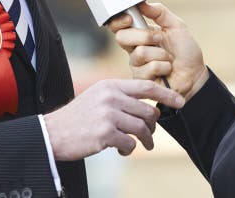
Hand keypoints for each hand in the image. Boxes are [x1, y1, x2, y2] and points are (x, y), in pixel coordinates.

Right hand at [43, 78, 183, 160]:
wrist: (53, 133)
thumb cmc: (78, 118)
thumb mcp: (97, 97)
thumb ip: (120, 97)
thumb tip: (149, 106)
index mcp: (110, 85)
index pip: (146, 86)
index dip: (166, 95)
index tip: (180, 102)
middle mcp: (111, 97)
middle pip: (148, 110)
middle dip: (153, 125)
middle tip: (149, 134)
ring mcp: (108, 115)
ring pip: (142, 128)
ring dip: (145, 139)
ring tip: (142, 145)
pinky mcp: (105, 133)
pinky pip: (130, 143)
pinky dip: (129, 149)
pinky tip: (121, 150)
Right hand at [108, 2, 208, 101]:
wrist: (195, 75)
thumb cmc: (186, 51)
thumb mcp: (177, 26)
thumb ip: (160, 13)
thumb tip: (142, 3)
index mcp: (140, 34)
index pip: (118, 26)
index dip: (118, 21)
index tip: (129, 18)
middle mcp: (135, 48)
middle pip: (122, 37)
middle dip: (144, 36)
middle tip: (159, 39)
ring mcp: (137, 65)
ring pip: (139, 53)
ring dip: (160, 54)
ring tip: (169, 58)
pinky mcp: (141, 80)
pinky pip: (149, 68)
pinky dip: (164, 67)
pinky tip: (167, 69)